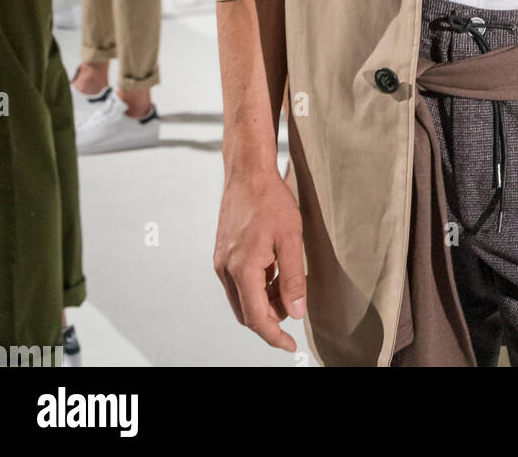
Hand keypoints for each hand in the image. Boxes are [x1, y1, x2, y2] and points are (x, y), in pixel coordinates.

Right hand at [213, 169, 306, 351]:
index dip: (274, 336)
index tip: (290, 346)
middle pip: (246, 313)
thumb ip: (293, 279)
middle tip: (293, 310)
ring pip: (241, 299)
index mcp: (242, 268)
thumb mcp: (291, 239)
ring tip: (286, 287)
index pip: (257, 318)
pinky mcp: (222, 253)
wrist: (248, 172)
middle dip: (270, 319)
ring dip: (263, 303)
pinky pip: (237, 283)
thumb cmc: (271, 200)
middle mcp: (226, 269)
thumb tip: (296, 312)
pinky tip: (273, 272)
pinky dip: (255, 287)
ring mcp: (221, 261)